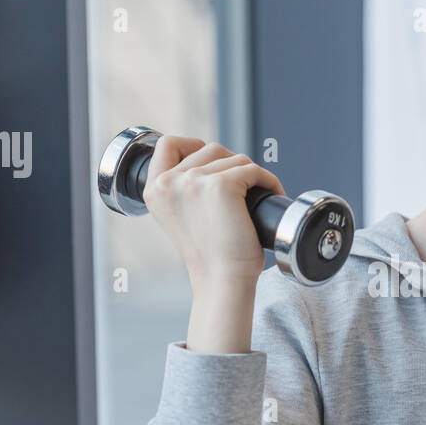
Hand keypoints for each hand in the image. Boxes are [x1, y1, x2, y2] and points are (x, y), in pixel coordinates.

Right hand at [141, 135, 286, 286]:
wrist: (222, 280)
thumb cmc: (211, 255)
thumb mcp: (182, 216)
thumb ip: (183, 188)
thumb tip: (213, 158)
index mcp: (154, 190)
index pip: (168, 144)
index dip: (192, 144)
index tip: (213, 163)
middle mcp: (168, 182)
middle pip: (209, 148)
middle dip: (231, 165)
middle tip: (244, 190)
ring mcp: (193, 181)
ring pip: (234, 158)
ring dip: (251, 174)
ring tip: (257, 196)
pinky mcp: (221, 185)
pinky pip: (254, 169)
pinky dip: (268, 181)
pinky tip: (271, 195)